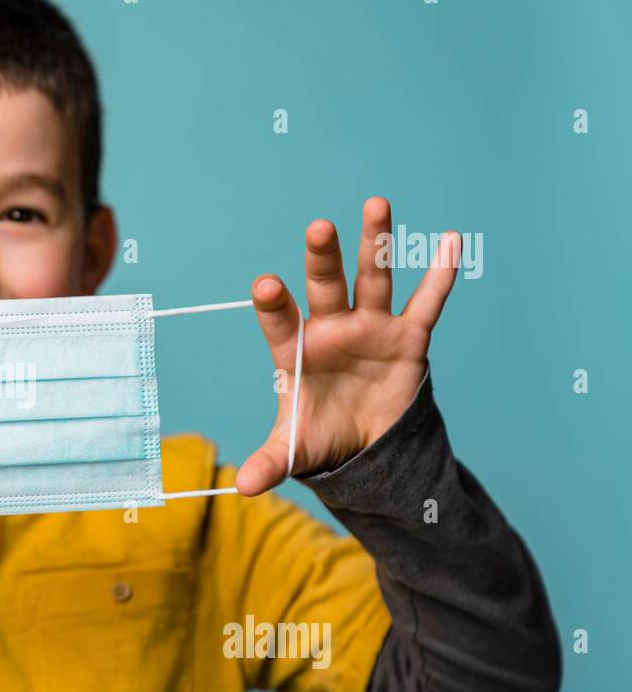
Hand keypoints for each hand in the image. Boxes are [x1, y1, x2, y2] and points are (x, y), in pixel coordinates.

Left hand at [236, 197, 460, 495]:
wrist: (364, 443)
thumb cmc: (321, 435)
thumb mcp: (295, 450)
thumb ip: (270, 462)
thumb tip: (243, 487)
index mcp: (297, 350)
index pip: (280, 321)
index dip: (273, 304)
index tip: (265, 284)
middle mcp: (332, 329)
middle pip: (324, 286)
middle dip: (321, 259)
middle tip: (318, 227)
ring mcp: (370, 327)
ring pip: (372, 279)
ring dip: (374, 243)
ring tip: (375, 203)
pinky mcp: (408, 338)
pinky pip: (427, 303)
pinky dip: (439, 275)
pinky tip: (448, 241)